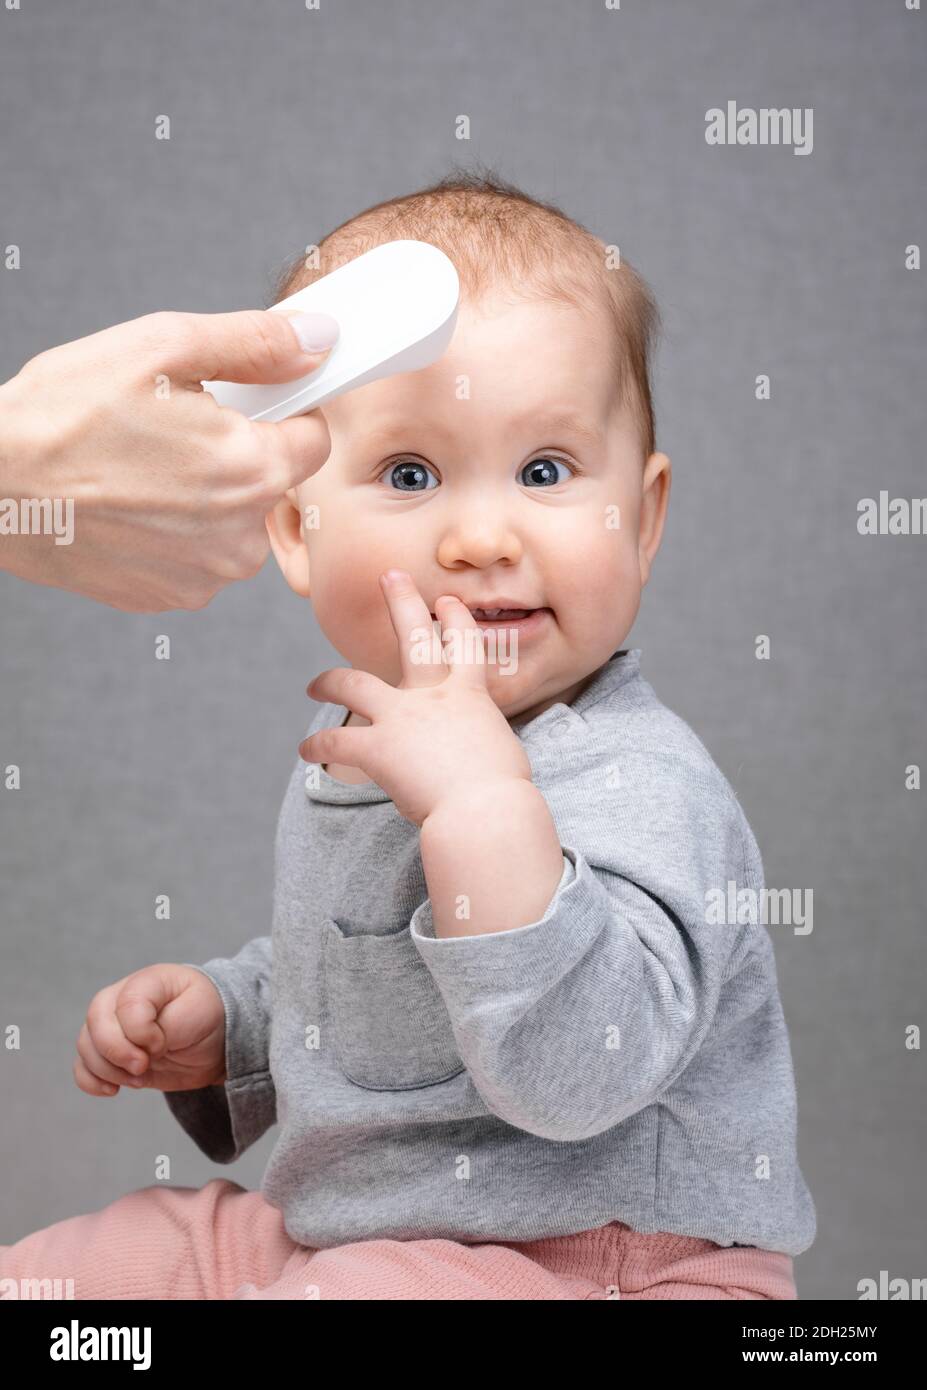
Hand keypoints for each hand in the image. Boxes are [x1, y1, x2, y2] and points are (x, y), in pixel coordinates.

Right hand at [0, 307, 337, 610]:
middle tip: (171, 431)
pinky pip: (197, 556)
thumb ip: (254, 343)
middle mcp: (239, 538)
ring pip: (233, 523)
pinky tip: (130, 504)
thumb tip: (318, 339)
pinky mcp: (169, 598)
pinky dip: (174, 531)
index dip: (284, 411)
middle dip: (236, 452)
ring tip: (142, 468)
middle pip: (271, 483)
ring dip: (205, 496)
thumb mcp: (161, 348)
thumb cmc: (63, 416)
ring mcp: (204, 576)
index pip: (315, 439)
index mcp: (253, 472)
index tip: (247, 402)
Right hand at [74, 964, 226, 1096]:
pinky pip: (83, 1065)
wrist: (216, 1040)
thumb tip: (137, 1045)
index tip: (163, 1044)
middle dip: (116, 1052)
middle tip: (143, 1067)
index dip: (140, 1032)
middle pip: (95, 1020)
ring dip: (108, 1069)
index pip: (126, 1003)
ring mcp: (113, 1026)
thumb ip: (166, 1024)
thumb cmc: (209, 1016)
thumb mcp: (199, 1011)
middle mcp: (122, 999)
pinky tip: (113, 1089)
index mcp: (147, 982)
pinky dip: (91, 1081)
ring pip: (86, 1045)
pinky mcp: (111, 1053)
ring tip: (139, 1077)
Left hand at [299, 569, 533, 825]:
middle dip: (402, 602)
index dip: (456, 620)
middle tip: (389, 576)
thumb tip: (470, 760)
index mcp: (471, 695)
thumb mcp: (502, 755)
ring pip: (354, 684)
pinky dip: (318, 744)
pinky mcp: (377, 747)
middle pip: (414, 637)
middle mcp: (433, 696)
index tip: (447, 601)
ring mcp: (401, 718)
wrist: (485, 810)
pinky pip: (336, 741)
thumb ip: (480, 745)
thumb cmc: (504, 793)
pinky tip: (306, 749)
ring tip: (314, 684)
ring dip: (329, 681)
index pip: (465, 646)